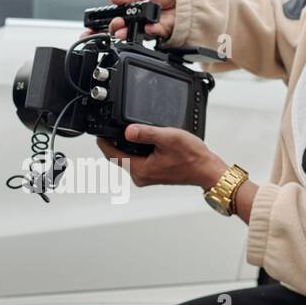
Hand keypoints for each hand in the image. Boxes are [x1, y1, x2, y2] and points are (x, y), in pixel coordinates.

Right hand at [79, 0, 176, 40]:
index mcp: (128, 8)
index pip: (109, 19)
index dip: (97, 28)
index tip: (88, 33)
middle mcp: (135, 20)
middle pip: (118, 30)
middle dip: (112, 30)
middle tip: (114, 25)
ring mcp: (146, 28)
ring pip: (131, 35)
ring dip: (125, 34)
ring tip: (122, 30)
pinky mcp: (159, 32)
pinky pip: (153, 34)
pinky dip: (150, 31)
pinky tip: (149, 26)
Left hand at [95, 124, 227, 188]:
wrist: (207, 170)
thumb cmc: (192, 157)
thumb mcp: (168, 138)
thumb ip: (146, 133)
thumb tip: (128, 131)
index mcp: (140, 170)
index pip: (112, 155)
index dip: (103, 142)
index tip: (98, 132)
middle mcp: (141, 176)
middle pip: (118, 157)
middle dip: (112, 143)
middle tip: (109, 128)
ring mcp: (147, 177)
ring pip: (128, 159)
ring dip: (125, 147)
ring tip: (124, 132)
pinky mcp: (153, 174)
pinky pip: (137, 161)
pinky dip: (135, 151)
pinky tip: (140, 141)